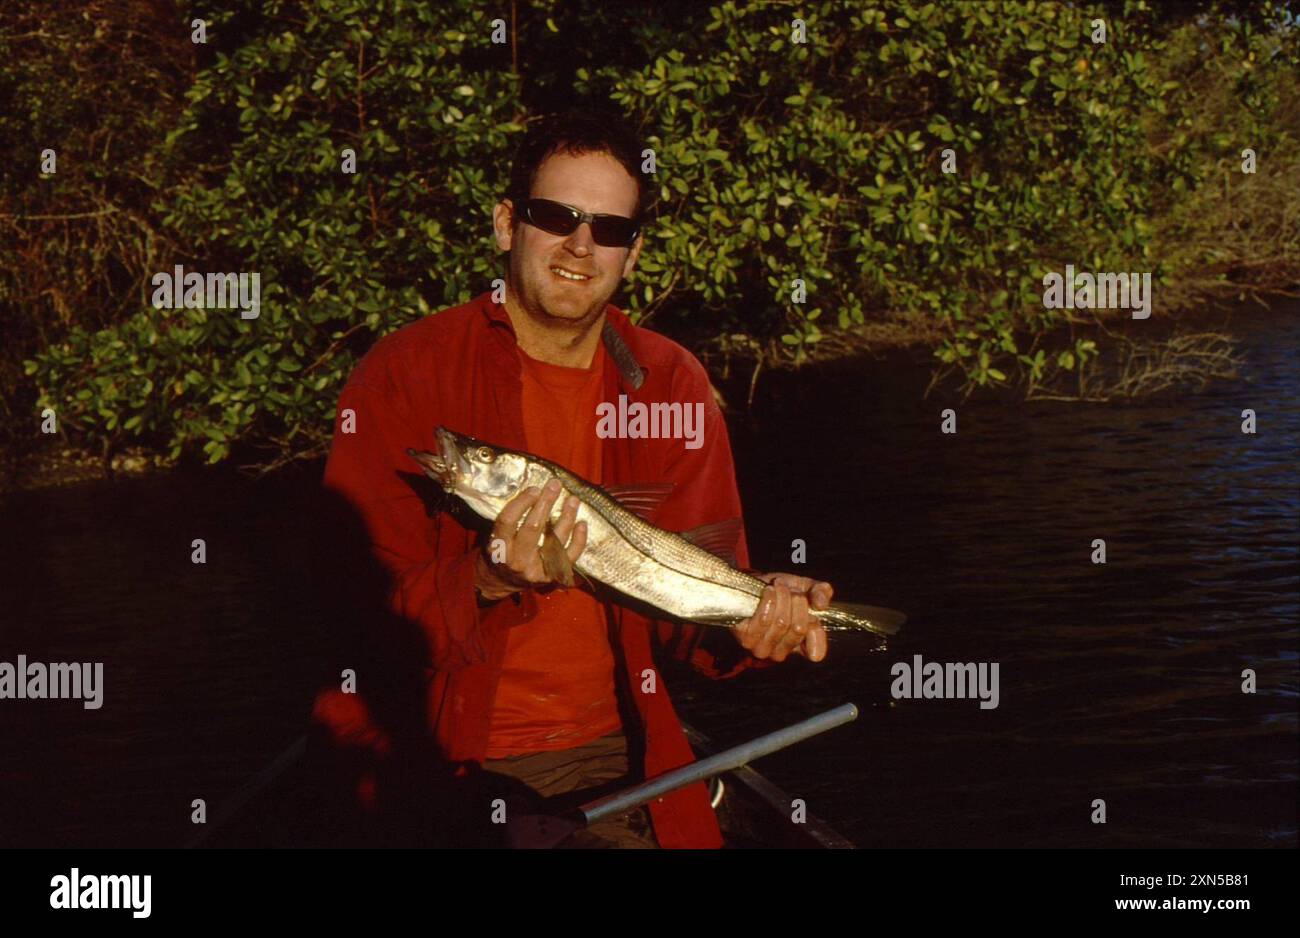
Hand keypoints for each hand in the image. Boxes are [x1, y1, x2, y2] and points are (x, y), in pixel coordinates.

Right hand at [474, 479, 586, 600]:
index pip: (508, 522)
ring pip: (555, 541)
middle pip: (532, 528)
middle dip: (545, 504)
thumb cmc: (500, 552)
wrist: (502, 582)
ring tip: (573, 499)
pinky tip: (581, 523)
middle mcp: (517, 560)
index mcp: (498, 548)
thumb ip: (510, 518)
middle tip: (555, 485)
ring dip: (566, 517)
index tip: (534, 488)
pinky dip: (579, 540)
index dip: (521, 503)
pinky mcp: (553, 575)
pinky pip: (570, 556)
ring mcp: (537, 570)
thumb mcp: (495, 536)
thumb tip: (534, 491)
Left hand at [733, 573, 831, 661]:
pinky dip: (769, 600)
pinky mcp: (747, 639)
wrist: (753, 587)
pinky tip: (769, 591)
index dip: (817, 631)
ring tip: (780, 586)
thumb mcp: (806, 588)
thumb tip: (821, 604)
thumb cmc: (782, 592)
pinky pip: (763, 620)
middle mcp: (782, 653)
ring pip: (782, 623)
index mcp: (801, 646)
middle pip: (798, 628)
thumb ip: (820, 593)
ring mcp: (763, 649)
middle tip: (793, 590)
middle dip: (798, 602)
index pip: (816, 652)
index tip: (815, 610)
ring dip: (783, 598)